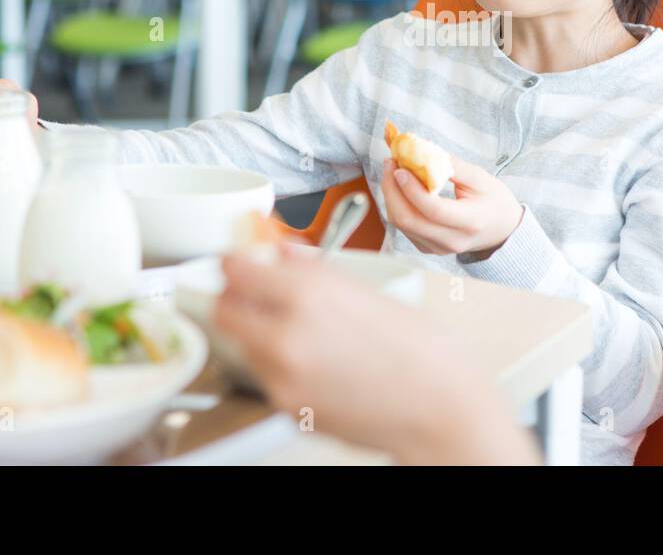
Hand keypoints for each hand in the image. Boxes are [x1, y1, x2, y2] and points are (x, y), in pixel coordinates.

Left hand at [213, 243, 538, 464]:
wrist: (439, 408)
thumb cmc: (420, 350)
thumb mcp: (367, 291)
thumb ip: (313, 271)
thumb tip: (281, 254)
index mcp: (308, 294)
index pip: (235, 269)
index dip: (235, 262)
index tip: (239, 262)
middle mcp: (286, 333)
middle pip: (223, 309)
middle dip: (236, 299)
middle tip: (257, 296)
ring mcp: (282, 374)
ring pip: (240, 344)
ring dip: (256, 333)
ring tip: (300, 333)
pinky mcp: (285, 406)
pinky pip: (263, 376)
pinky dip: (277, 365)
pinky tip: (316, 362)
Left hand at [381, 155, 524, 257]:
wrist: (503, 230)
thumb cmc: (494, 201)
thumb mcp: (481, 178)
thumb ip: (452, 166)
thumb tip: (422, 152)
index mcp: (469, 222)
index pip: (433, 209)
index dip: (411, 189)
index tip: (399, 168)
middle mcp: (452, 240)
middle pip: (409, 220)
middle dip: (392, 190)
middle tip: (390, 163)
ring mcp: (438, 248)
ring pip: (402, 225)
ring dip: (391, 196)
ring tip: (393, 171)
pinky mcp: (428, 248)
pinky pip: (405, 228)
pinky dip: (397, 206)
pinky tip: (400, 188)